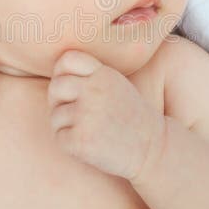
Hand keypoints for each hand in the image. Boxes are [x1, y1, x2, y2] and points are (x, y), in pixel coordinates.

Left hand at [47, 50, 164, 180]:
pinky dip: (69, 143)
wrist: (154, 149)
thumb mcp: (115, 84)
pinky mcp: (80, 140)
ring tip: (89, 131)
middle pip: (56, 86)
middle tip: (77, 114)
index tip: (75, 88)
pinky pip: (59, 137)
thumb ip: (89, 75)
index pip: (67, 59)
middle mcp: (94, 91)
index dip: (64, 72)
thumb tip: (55, 75)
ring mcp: (86, 116)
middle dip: (60, 101)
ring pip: (55, 115)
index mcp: (103, 74)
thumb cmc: (129, 117)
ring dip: (65, 125)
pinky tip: (88, 144)